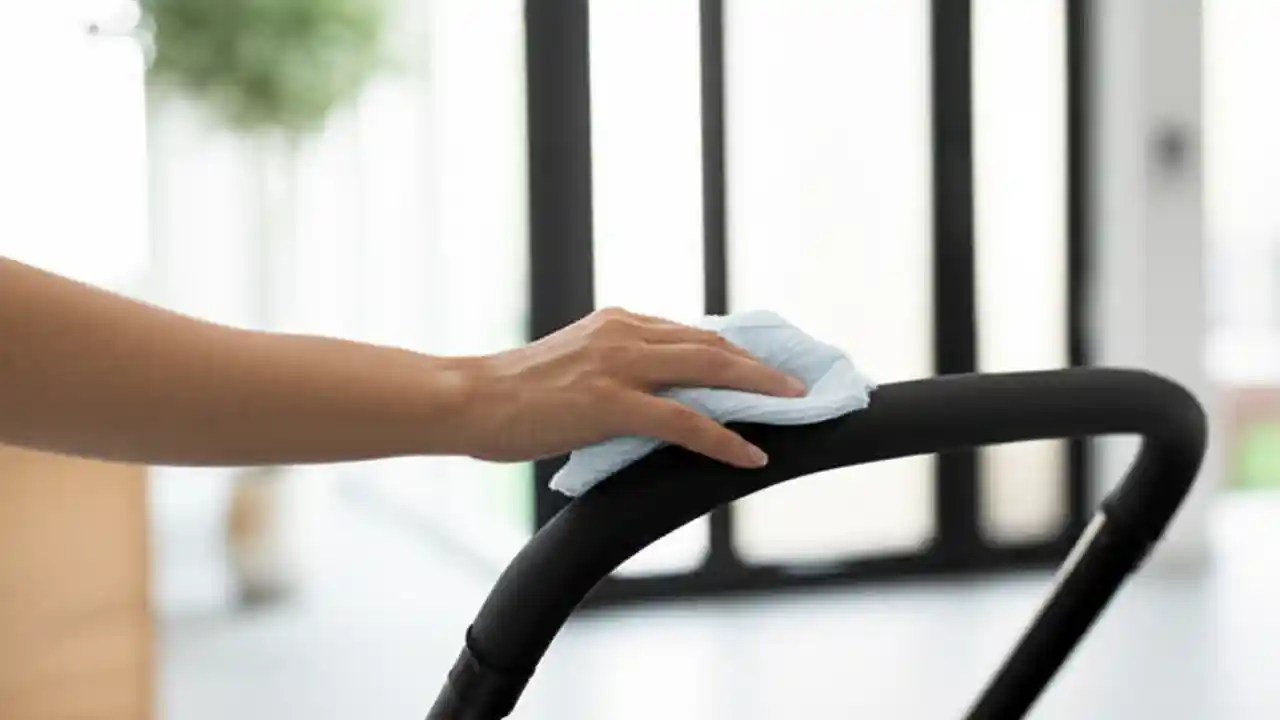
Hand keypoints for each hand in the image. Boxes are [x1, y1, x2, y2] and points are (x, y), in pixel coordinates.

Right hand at [460, 307, 806, 467]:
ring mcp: (620, 365)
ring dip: (759, 389)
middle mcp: (625, 333)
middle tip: (796, 382)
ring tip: (793, 406)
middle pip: (712, 344)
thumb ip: (614, 371)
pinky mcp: (611, 403)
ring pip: (709, 371)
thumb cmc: (512, 394)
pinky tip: (750, 455)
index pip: (691, 332)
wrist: (468, 399)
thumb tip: (647, 399)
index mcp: (616, 322)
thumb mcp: (572, 367)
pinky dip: (724, 439)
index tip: (762, 365)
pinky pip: (684, 421)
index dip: (734, 350)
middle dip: (760, 364)